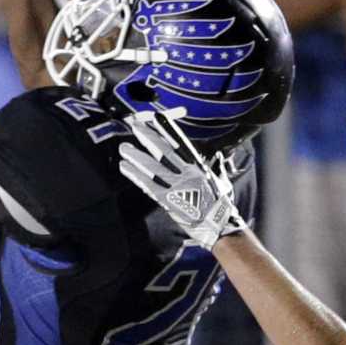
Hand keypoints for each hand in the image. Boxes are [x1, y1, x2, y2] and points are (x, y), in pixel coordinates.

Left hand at [118, 109, 247, 245]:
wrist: (217, 227)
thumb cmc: (220, 206)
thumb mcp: (221, 182)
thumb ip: (216, 168)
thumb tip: (218, 158)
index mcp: (198, 167)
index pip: (180, 143)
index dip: (168, 130)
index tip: (156, 118)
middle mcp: (186, 174)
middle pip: (164, 151)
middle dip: (149, 137)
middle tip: (135, 127)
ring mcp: (176, 186)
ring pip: (152, 168)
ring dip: (136, 157)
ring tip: (124, 148)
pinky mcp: (167, 200)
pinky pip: (148, 185)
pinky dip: (135, 175)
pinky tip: (125, 167)